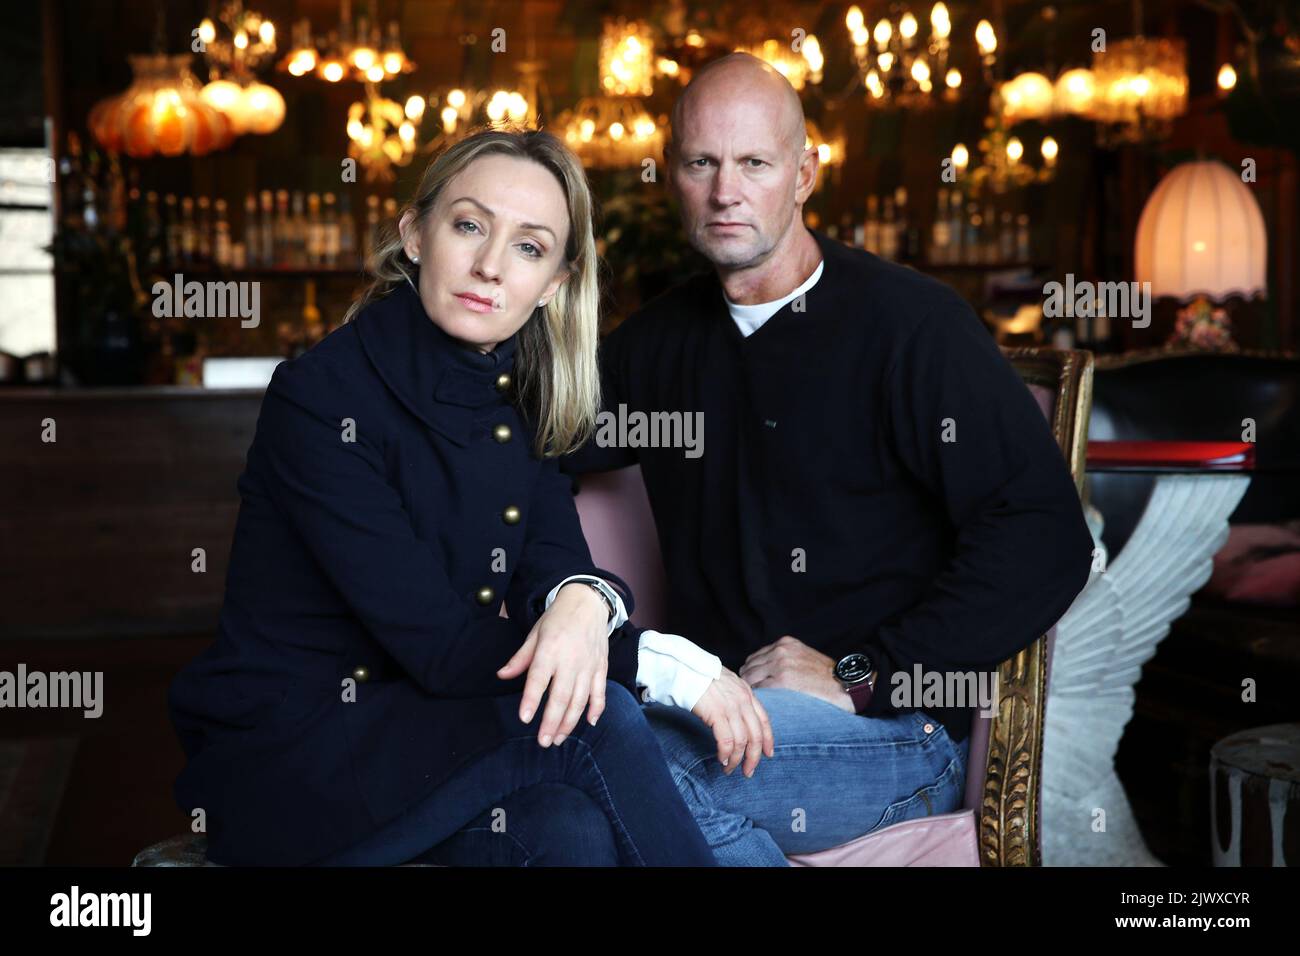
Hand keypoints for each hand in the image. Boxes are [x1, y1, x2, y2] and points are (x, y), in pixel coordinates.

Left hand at [496, 582, 610, 745]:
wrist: (587, 602)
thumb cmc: (557, 619)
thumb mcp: (535, 634)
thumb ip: (520, 658)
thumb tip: (502, 676)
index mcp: (550, 650)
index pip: (539, 679)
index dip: (532, 699)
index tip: (524, 718)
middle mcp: (570, 660)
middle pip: (561, 696)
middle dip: (552, 722)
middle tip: (543, 742)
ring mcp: (588, 665)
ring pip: (580, 699)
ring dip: (570, 722)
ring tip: (558, 739)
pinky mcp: (601, 667)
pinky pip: (600, 692)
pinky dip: (597, 708)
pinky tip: (591, 722)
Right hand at [691, 669, 774, 776]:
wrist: (683, 668)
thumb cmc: (698, 675)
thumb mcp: (725, 683)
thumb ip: (734, 697)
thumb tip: (736, 716)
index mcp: (746, 692)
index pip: (764, 720)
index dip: (768, 740)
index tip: (768, 754)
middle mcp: (742, 700)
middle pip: (756, 735)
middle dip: (754, 757)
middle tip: (748, 771)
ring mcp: (731, 707)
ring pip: (742, 742)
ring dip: (737, 760)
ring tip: (729, 769)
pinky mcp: (717, 714)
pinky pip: (727, 741)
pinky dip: (725, 754)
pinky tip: (721, 759)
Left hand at [739, 635, 854, 712]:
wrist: (845, 684)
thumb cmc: (825, 676)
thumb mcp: (803, 656)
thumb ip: (783, 659)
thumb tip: (763, 673)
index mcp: (785, 643)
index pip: (754, 658)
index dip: (752, 674)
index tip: (754, 686)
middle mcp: (780, 650)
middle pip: (748, 667)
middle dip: (749, 683)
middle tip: (753, 698)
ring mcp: (780, 664)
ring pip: (750, 679)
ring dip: (752, 691)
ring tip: (758, 703)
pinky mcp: (783, 680)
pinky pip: (759, 690)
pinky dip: (759, 698)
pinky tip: (765, 706)